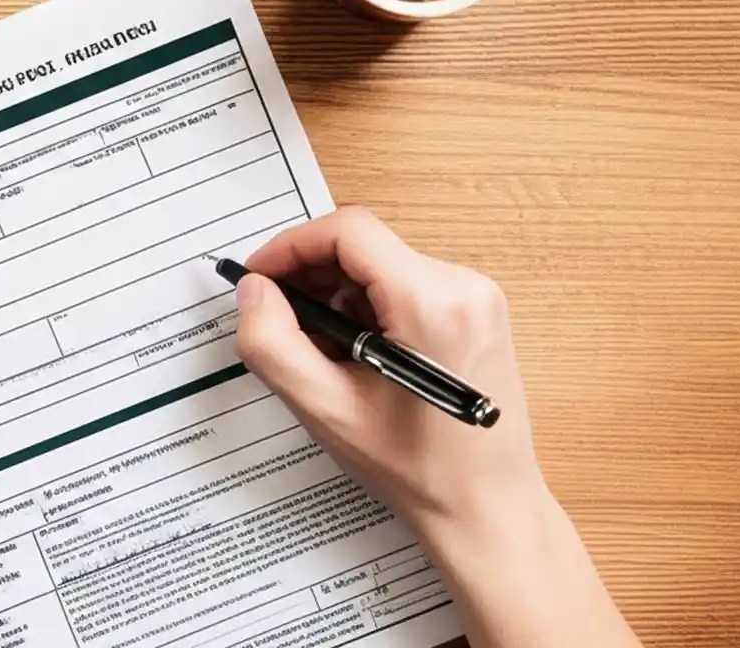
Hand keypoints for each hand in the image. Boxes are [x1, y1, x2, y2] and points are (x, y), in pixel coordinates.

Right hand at [232, 207, 544, 539]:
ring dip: (337, 296)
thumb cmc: (417, 470)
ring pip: (381, 265)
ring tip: (320, 351)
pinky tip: (354, 354)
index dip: (292, 246)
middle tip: (277, 320)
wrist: (487, 508)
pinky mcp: (478, 311)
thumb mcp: (326, 410)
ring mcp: (477, 297)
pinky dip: (367, 307)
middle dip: (311, 275)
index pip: (350, 232)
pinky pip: (405, 284)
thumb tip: (253, 291)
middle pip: (365, 246)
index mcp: (432, 304)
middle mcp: (464, 287)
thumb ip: (273, 344)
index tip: (259, 278)